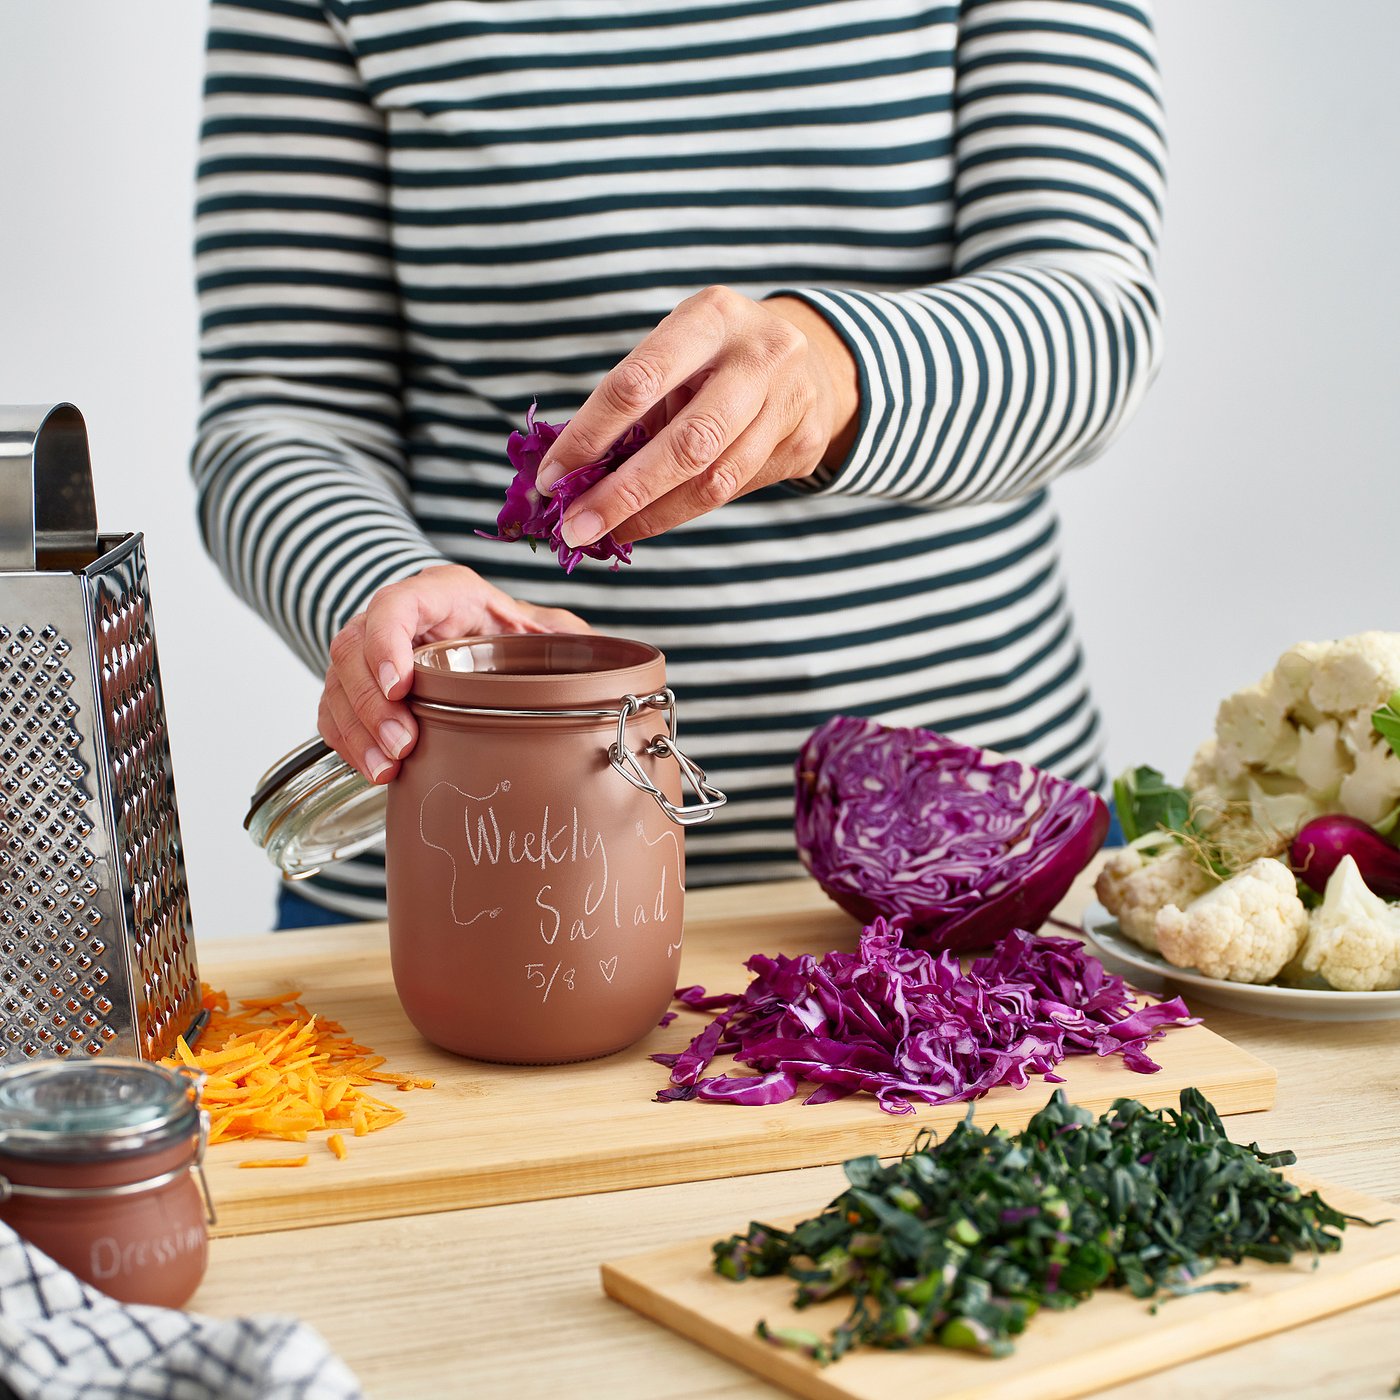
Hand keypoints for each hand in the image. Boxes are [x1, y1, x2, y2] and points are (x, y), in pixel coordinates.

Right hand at [319, 564, 589, 782]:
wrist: (490, 642)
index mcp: (446, 593)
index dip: (389, 641)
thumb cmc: (518, 635)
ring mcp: (373, 650)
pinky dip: (347, 742)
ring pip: (338, 680)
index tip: (401, 686)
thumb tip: (618, 670)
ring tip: (386, 769)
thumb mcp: (548, 631)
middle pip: (356, 646)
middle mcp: (400, 615)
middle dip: (371, 702)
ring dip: (356, 729)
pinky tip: (375, 770)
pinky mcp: (361, 686)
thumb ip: (572, 642)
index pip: (398, 602)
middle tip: (401, 746)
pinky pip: (334, 710)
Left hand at [534, 287, 858, 545]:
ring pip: (715, 480)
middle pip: (687, 442)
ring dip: (651, 515)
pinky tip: (647, 521)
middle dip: (623, 493)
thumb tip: (569, 476)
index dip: (590, 434)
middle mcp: (760, 355)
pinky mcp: (804, 443)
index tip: (551, 476)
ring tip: (606, 533)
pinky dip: (682, 512)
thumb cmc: (714, 356)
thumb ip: (632, 403)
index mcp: (712, 316)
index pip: (639, 382)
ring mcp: (790, 401)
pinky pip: (733, 492)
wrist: (810, 357)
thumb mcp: (676, 351)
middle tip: (575, 527)